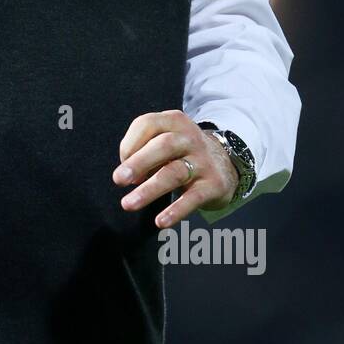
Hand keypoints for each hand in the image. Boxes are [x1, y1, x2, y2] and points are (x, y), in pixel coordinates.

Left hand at [112, 110, 239, 227]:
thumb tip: (131, 178)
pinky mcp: (214, 185)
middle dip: (138, 162)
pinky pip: (193, 198)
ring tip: (128, 204)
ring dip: (149, 190)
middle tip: (118, 179)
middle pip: (162, 146)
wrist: (225, 163)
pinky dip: (176, 210)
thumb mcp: (163, 140)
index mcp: (174, 121)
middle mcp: (190, 138)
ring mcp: (204, 161)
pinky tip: (160, 221)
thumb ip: (143, 152)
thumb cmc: (181, 152)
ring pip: (175, 173)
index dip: (129, 143)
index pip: (147, 124)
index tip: (122, 163)